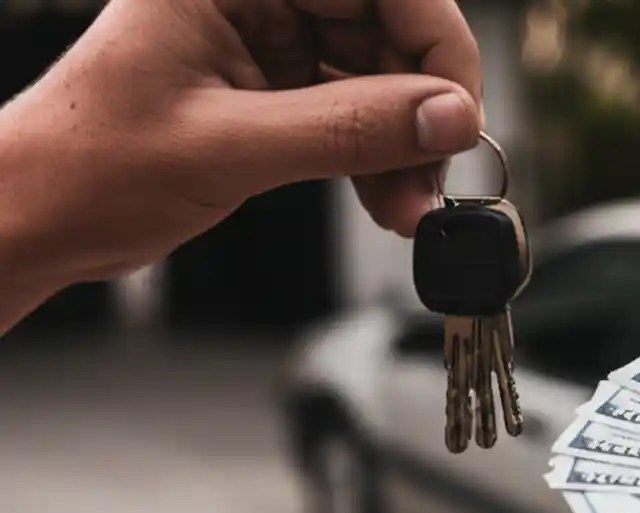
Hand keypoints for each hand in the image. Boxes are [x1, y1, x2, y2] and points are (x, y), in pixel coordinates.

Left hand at [0, 0, 481, 326]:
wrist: (40, 218)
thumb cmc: (89, 166)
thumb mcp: (228, 148)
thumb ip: (349, 128)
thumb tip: (452, 118)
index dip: (433, 42)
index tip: (456, 115)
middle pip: (388, 24)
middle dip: (420, 107)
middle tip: (433, 176)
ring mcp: (266, 39)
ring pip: (380, 73)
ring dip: (404, 143)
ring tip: (406, 206)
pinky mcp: (273, 86)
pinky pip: (355, 109)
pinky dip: (379, 157)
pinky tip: (387, 199)